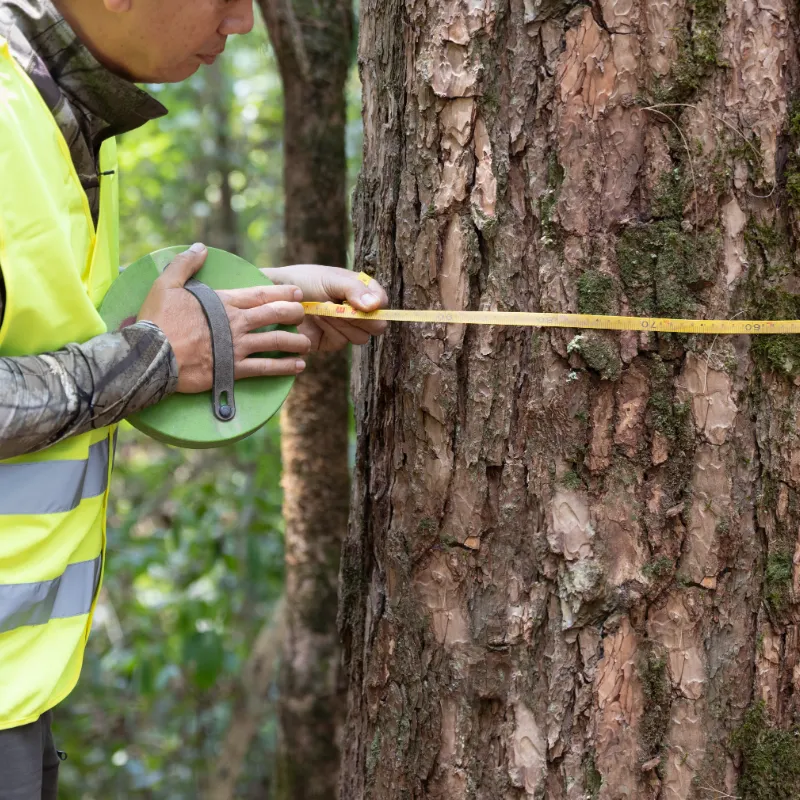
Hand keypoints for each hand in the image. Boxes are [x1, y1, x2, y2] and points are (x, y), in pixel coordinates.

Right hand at [138, 244, 310, 392]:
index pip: (260, 294)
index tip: (297, 293)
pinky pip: (266, 367)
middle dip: (293, 313)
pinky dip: (284, 367)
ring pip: (276, 341)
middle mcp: (236, 323)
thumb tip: (200, 247)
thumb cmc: (158, 320)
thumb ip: (185, 264)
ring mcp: (237, 346)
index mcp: (224, 302)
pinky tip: (298, 366)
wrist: (152, 355)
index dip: (282, 292)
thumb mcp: (166, 284)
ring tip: (306, 343)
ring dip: (295, 342)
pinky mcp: (233, 368)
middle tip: (303, 315)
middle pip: (275, 314)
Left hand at [261, 264, 387, 351]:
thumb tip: (376, 305)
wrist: (273, 296)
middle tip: (341, 307)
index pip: (381, 301)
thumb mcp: (330, 279)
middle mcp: (355, 310)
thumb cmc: (302, 281)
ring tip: (322, 309)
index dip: (377, 305)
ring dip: (342, 323)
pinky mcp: (330, 341)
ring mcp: (344, 328)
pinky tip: (317, 319)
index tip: (364, 303)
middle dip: (359, 317)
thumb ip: (354, 289)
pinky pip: (341, 342)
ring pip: (360, 337)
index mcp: (359, 291)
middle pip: (377, 325)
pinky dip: (329, 330)